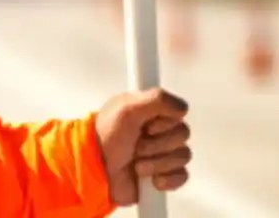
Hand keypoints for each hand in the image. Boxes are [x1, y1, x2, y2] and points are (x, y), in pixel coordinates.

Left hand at [94, 87, 191, 205]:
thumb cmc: (105, 137)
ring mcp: (162, 153)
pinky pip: (182, 176)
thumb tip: (182, 108)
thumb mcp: (127, 109)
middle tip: (135, 147)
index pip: (179, 111)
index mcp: (151, 110)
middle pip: (183, 134)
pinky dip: (167, 179)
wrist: (95, 170)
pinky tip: (151, 180)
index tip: (147, 126)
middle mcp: (159, 130)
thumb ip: (157, 99)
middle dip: (157, 144)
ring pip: (183, 156)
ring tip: (136, 165)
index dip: (165, 121)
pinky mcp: (164, 175)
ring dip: (157, 162)